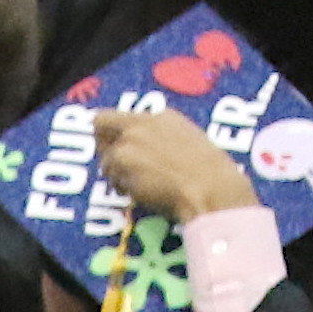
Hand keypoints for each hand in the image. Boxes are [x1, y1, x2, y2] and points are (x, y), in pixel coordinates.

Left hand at [90, 106, 260, 222]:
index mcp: (163, 116)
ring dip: (116, 175)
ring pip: (106, 158)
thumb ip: (166, 140)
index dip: (120, 136)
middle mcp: (142, 123)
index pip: (124, 117)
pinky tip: (141, 194)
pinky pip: (111, 178)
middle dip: (104, 146)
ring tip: (138, 187)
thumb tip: (152, 151)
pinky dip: (122, 189)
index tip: (126, 151)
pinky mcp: (122, 160)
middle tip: (117, 168)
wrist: (209, 188)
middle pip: (101, 123)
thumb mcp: (192, 145)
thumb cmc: (211, 175)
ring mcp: (130, 140)